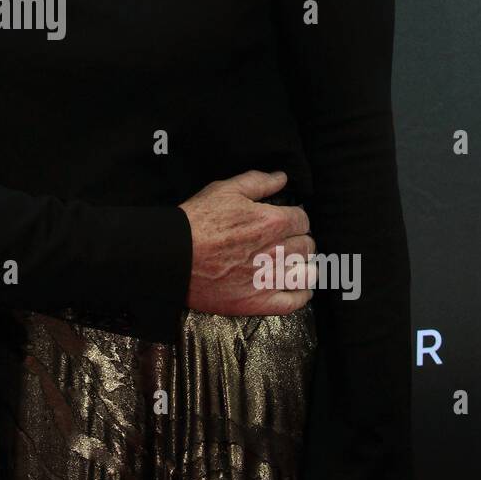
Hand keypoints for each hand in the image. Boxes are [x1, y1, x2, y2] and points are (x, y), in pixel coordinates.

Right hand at [181, 169, 314, 315]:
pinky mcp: (258, 301)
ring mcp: (268, 279)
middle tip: (283, 240)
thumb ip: (258, 182)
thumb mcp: (225, 190)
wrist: (172, 255)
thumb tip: (282, 178)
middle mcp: (275, 251)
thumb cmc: (197, 221)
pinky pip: (294, 301)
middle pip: (307, 246)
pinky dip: (301, 295)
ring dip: (302, 266)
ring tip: (290, 263)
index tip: (285, 221)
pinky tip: (295, 286)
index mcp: (272, 221)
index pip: (303, 220)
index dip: (294, 218)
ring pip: (307, 273)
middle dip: (298, 240)